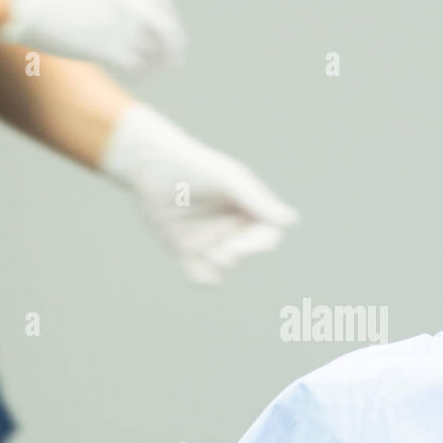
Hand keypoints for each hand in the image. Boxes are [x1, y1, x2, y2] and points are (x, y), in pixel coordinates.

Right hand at [0, 0, 185, 77]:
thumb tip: (119, 7)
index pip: (161, 3)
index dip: (169, 22)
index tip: (169, 35)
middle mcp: (128, 0)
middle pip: (166, 29)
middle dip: (174, 46)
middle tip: (176, 61)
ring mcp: (120, 24)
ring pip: (154, 51)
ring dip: (155, 64)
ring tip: (149, 72)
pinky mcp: (107, 48)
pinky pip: (136, 66)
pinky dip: (139, 74)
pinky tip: (135, 78)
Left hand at [102, 103, 297, 284]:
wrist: (151, 165)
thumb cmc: (195, 166)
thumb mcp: (230, 180)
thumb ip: (259, 201)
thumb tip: (292, 221)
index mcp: (247, 209)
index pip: (267, 236)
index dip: (262, 244)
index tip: (247, 243)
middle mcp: (230, 226)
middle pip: (247, 253)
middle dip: (240, 253)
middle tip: (227, 249)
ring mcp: (208, 240)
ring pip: (225, 266)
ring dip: (220, 262)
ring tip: (207, 251)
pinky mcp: (185, 252)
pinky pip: (202, 277)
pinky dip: (202, 277)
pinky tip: (194, 262)